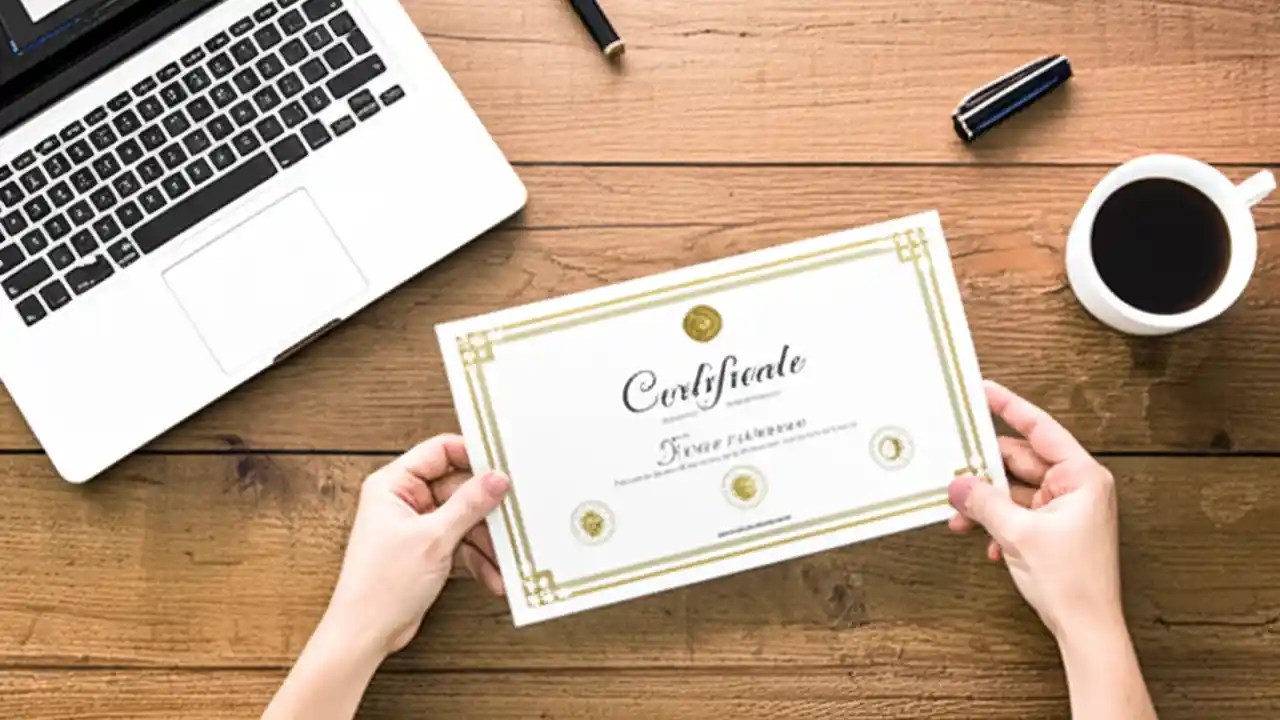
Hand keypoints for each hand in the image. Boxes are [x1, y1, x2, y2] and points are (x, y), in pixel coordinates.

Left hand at [323, 434, 509, 657]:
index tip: (503, 465)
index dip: (472, 454)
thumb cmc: (380, 585)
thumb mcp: (433, 539)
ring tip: (505, 557)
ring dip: (485, 540)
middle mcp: (404, 500)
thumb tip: (496, 478)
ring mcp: (416, 526)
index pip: (439, 451)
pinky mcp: (427, 549)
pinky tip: (494, 576)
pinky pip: (460, 543)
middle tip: (513, 515)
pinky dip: (477, 559)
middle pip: (457, 488)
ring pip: (463, 518)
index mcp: (393, 485)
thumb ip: (468, 505)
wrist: (365, 634)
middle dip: (485, 508)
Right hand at [948, 381, 1120, 638]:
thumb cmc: (1073, 583)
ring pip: (1015, 490)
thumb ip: (984, 502)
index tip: (985, 391)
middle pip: (1021, 462)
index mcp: (1082, 477)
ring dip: (987, 503)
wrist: (1085, 628)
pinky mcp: (1054, 530)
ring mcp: (1066, 510)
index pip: (1040, 429)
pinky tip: (983, 538)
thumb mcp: (1018, 534)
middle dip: (985, 471)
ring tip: (961, 513)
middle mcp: (1077, 488)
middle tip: (954, 465)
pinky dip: (997, 522)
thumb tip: (959, 483)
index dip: (1009, 407)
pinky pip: (1018, 512)